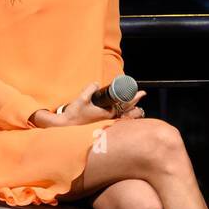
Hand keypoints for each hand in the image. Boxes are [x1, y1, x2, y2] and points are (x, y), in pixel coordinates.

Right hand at [31, 82, 146, 127]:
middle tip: (143, 93)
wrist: (66, 125)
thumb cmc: (74, 114)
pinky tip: (124, 112)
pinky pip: (116, 117)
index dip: (134, 97)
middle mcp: (109, 118)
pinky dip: (122, 113)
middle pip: (127, 109)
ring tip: (137, 103)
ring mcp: (106, 120)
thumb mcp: (81, 99)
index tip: (141, 91)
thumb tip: (96, 83)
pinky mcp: (101, 121)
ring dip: (130, 108)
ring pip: (123, 113)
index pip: (125, 104)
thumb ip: (90, 89)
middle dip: (135, 101)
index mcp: (107, 113)